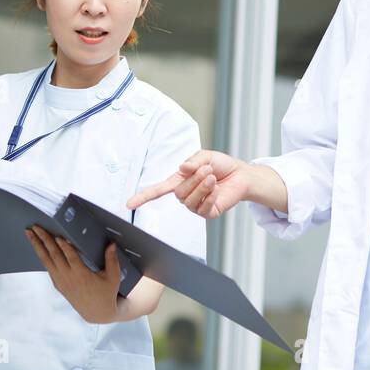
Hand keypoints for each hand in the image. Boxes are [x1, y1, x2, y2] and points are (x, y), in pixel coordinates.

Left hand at [25, 226, 121, 323]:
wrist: (96, 313)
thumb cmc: (106, 293)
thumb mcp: (113, 277)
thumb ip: (112, 260)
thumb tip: (111, 244)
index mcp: (82, 276)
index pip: (72, 258)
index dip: (65, 247)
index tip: (58, 236)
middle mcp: (69, 278)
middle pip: (54, 256)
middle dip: (44, 240)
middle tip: (36, 227)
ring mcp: (61, 282)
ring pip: (47, 261)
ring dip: (37, 246)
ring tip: (29, 233)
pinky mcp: (58, 285)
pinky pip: (48, 268)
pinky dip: (42, 256)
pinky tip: (37, 247)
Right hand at [126, 149, 250, 219]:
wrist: (240, 175)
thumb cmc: (221, 165)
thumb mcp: (205, 156)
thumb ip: (193, 161)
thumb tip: (182, 168)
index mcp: (180, 180)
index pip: (158, 190)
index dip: (143, 197)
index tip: (129, 204)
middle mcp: (185, 194)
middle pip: (179, 192)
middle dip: (195, 179)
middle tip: (208, 170)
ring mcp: (196, 205)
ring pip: (189, 200)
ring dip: (203, 186)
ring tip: (213, 177)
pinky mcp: (207, 212)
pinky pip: (203, 208)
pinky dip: (211, 196)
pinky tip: (217, 189)